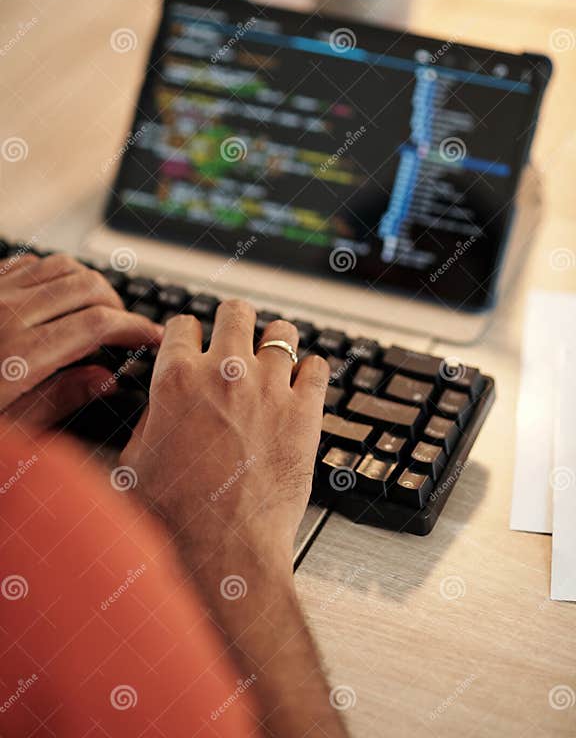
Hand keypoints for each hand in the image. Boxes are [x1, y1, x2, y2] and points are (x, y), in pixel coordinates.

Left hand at [0, 251, 162, 430]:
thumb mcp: (12, 425)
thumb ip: (60, 400)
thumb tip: (106, 380)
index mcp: (17, 354)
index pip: (96, 324)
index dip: (134, 327)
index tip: (153, 336)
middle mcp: (6, 313)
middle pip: (87, 287)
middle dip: (118, 306)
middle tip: (126, 329)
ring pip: (63, 266)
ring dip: (91, 285)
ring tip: (98, 309)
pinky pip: (31, 262)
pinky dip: (57, 274)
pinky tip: (61, 295)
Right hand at [122, 301, 349, 737]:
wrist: (222, 553)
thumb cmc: (174, 519)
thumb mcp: (135, 462)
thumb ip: (152, 420)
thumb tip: (164, 405)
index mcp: (176, 379)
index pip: (182, 324)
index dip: (187, 334)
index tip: (194, 341)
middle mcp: (224, 373)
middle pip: (235, 312)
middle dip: (233, 321)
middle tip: (236, 334)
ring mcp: (269, 389)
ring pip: (282, 332)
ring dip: (276, 342)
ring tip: (275, 355)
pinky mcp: (305, 413)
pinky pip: (319, 368)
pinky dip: (312, 371)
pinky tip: (305, 381)